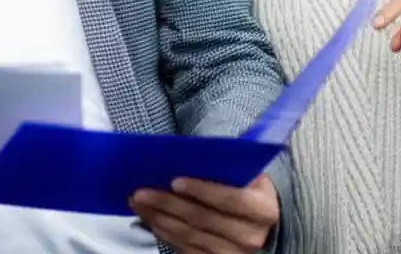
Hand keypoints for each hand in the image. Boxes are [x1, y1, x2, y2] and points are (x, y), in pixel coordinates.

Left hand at [129, 174, 277, 253]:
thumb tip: (186, 156)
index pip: (230, 199)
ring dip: (158, 218)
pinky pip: (184, 248)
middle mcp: (250, 237)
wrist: (258, 223)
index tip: (175, 181)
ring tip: (138, 202)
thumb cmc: (247, 190)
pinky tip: (149, 218)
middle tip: (141, 191)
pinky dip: (163, 232)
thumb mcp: (246, 175)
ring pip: (188, 235)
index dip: (201, 190)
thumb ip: (224, 167)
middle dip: (167, 204)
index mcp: (262, 209)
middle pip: (202, 219)